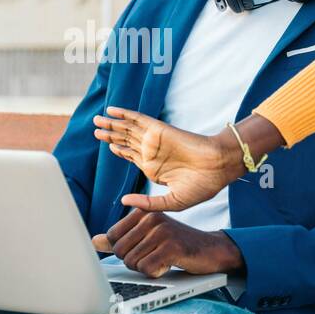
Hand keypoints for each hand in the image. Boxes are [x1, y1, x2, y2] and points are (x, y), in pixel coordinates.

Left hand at [93, 106, 242, 211]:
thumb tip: (124, 201)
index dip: (119, 149)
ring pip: (128, 129)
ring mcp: (154, 141)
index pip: (132, 155)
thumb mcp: (171, 202)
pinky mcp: (159, 130)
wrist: (219, 168)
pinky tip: (112, 110)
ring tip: (97, 119)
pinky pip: (137, 119)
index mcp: (155, 168)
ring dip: (112, 124)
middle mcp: (152, 153)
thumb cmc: (202, 186)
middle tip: (95, 129)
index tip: (108, 144)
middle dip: (110, 134)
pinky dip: (124, 114)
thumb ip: (147, 203)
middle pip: (126, 140)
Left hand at [93, 209, 241, 277]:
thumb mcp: (148, 237)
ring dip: (145, 268)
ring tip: (162, 259)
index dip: (123, 251)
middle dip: (134, 262)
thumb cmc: (177, 244)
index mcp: (142, 212)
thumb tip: (94, 241)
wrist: (211, 249)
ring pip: (132, 262)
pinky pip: (147, 269)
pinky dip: (156, 273)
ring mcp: (162, 231)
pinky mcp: (172, 247)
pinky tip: (168, 265)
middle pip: (120, 252)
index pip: (112, 238)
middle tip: (154, 256)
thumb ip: (121, 238)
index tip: (142, 249)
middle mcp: (151, 218)